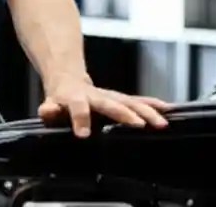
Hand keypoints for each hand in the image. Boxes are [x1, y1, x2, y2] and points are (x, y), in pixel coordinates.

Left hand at [38, 74, 171, 137]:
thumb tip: (47, 111)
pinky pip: (140, 101)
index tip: (83, 134)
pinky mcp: (122, 99)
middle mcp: (97, 96)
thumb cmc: (59, 100)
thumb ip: (49, 111)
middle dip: (125, 113)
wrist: (68, 81)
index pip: (77, 107)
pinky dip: (154, 105)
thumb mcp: (49, 105)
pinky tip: (169, 110)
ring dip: (147, 112)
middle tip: (139, 125)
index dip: (80, 119)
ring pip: (130, 102)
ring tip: (161, 123)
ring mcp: (111, 97)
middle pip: (112, 104)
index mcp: (76, 99)